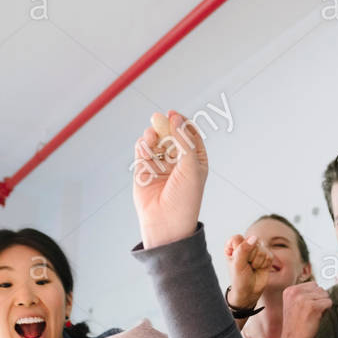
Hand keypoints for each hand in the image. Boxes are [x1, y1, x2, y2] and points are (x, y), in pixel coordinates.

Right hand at [132, 110, 208, 249]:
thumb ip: (183, 141)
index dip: (181, 122)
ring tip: (151, 138)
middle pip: (171, 133)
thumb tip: (175, 118)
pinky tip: (145, 146)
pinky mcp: (144, 169)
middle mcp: (178, 160)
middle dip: (164, 126)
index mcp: (195, 159)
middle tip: (158, 119)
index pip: (189, 133)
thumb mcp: (191, 168)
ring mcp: (160, 164)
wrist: (166, 223)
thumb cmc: (185, 199)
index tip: (173, 115)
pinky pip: (142, 149)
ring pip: (155, 139)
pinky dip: (143, 144)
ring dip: (152, 134)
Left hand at [225, 234, 272, 308]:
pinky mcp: (266, 257)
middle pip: (252, 241)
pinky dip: (265, 264)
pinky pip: (269, 255)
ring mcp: (256, 251)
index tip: (238, 260)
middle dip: (251, 256)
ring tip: (253, 268)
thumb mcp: (237, 264)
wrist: (249, 292)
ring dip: (258, 261)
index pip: (238, 238)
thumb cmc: (239, 279)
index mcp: (233, 247)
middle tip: (247, 266)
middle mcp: (245, 246)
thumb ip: (244, 249)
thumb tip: (254, 238)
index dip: (240, 249)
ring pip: (261, 248)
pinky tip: (260, 268)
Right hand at [279, 282, 332, 337]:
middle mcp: (295, 292)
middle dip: (319, 300)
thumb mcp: (293, 305)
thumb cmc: (296, 327)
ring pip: (325, 295)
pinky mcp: (313, 307)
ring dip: (322, 306)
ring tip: (312, 316)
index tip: (306, 309)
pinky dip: (326, 311)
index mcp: (289, 290)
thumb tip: (321, 288)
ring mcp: (304, 299)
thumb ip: (303, 294)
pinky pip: (329, 303)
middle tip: (310, 313)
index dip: (314, 297)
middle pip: (320, 288)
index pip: (312, 284)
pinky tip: (316, 319)